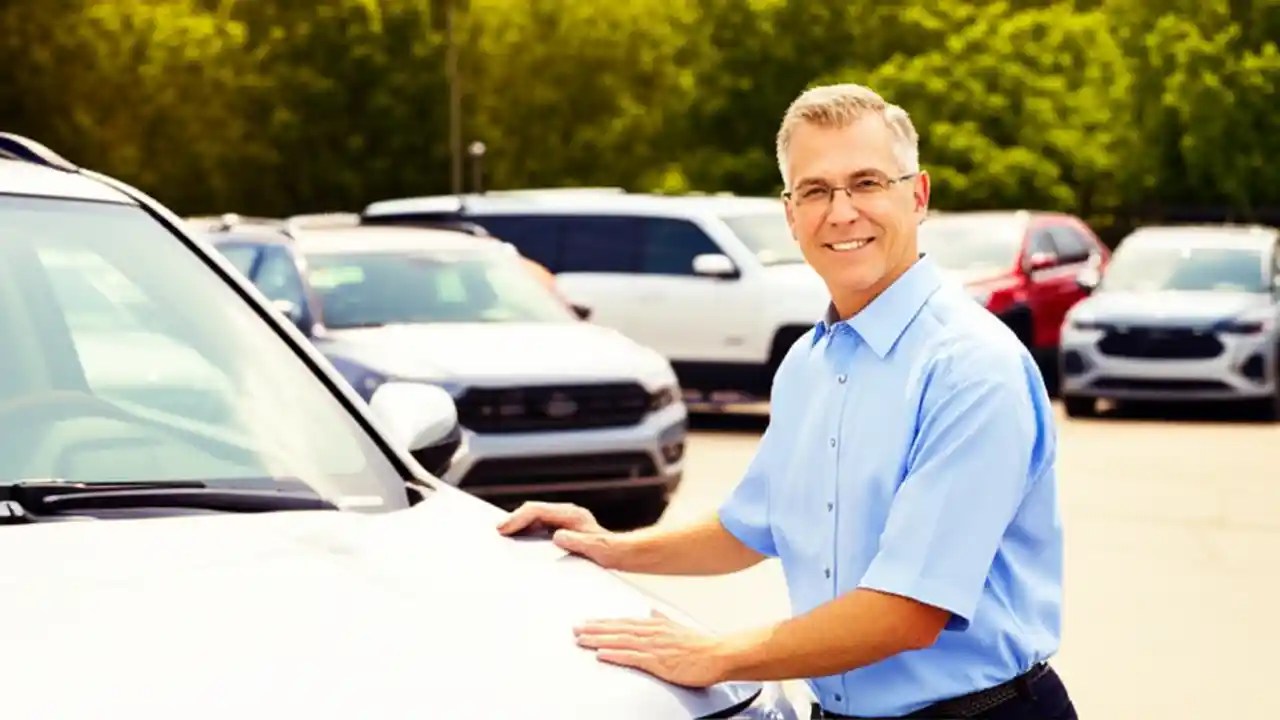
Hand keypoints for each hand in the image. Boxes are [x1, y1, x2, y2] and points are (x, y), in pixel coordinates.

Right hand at [496, 501, 622, 567]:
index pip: (538, 511)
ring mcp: (565, 520)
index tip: (504, 528)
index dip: (519, 518)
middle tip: (498, 530)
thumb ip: (577, 541)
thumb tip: (557, 536)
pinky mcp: (564, 528)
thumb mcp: (595, 548)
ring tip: (503, 534)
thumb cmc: (610, 552)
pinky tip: (518, 539)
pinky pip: (540, 524)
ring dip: (519, 524)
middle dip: (514, 519)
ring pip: (535, 516)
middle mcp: (568, 514)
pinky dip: (527, 529)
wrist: (621, 554)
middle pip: (533, 510)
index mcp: (573, 515)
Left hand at [574, 610, 731, 687]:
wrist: (719, 654)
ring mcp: (655, 646)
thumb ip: (663, 618)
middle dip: (595, 628)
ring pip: (621, 641)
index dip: (604, 622)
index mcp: (656, 624)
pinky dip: (615, 654)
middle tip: (576, 628)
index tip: (588, 622)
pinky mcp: (659, 661)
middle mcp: (652, 632)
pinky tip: (602, 654)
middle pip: (618, 629)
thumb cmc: (700, 645)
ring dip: (599, 639)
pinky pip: (632, 657)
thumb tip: (651, 610)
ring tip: (581, 639)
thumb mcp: (679, 626)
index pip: (624, 622)